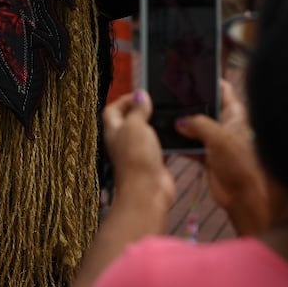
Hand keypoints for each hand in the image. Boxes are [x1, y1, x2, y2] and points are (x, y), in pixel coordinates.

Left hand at [102, 90, 174, 210]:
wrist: (147, 191)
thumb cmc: (136, 158)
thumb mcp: (135, 125)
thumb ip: (137, 110)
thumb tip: (140, 95)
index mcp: (114, 130)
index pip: (112, 110)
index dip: (124, 100)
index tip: (140, 95)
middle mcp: (124, 141)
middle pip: (128, 121)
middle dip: (141, 111)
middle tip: (155, 104)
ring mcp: (138, 153)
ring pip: (145, 134)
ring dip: (155, 125)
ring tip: (166, 116)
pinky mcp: (152, 163)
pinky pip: (158, 148)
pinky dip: (166, 141)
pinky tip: (175, 136)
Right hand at [176, 81, 267, 235]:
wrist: (245, 196)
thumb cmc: (242, 164)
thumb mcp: (219, 137)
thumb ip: (198, 124)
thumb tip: (180, 122)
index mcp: (235, 114)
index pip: (222, 89)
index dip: (209, 80)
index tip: (192, 74)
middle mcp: (225, 125)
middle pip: (205, 107)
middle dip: (189, 104)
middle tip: (171, 97)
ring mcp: (217, 141)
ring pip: (195, 127)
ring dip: (182, 126)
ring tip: (165, 118)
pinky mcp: (209, 157)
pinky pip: (190, 146)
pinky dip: (181, 145)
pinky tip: (168, 141)